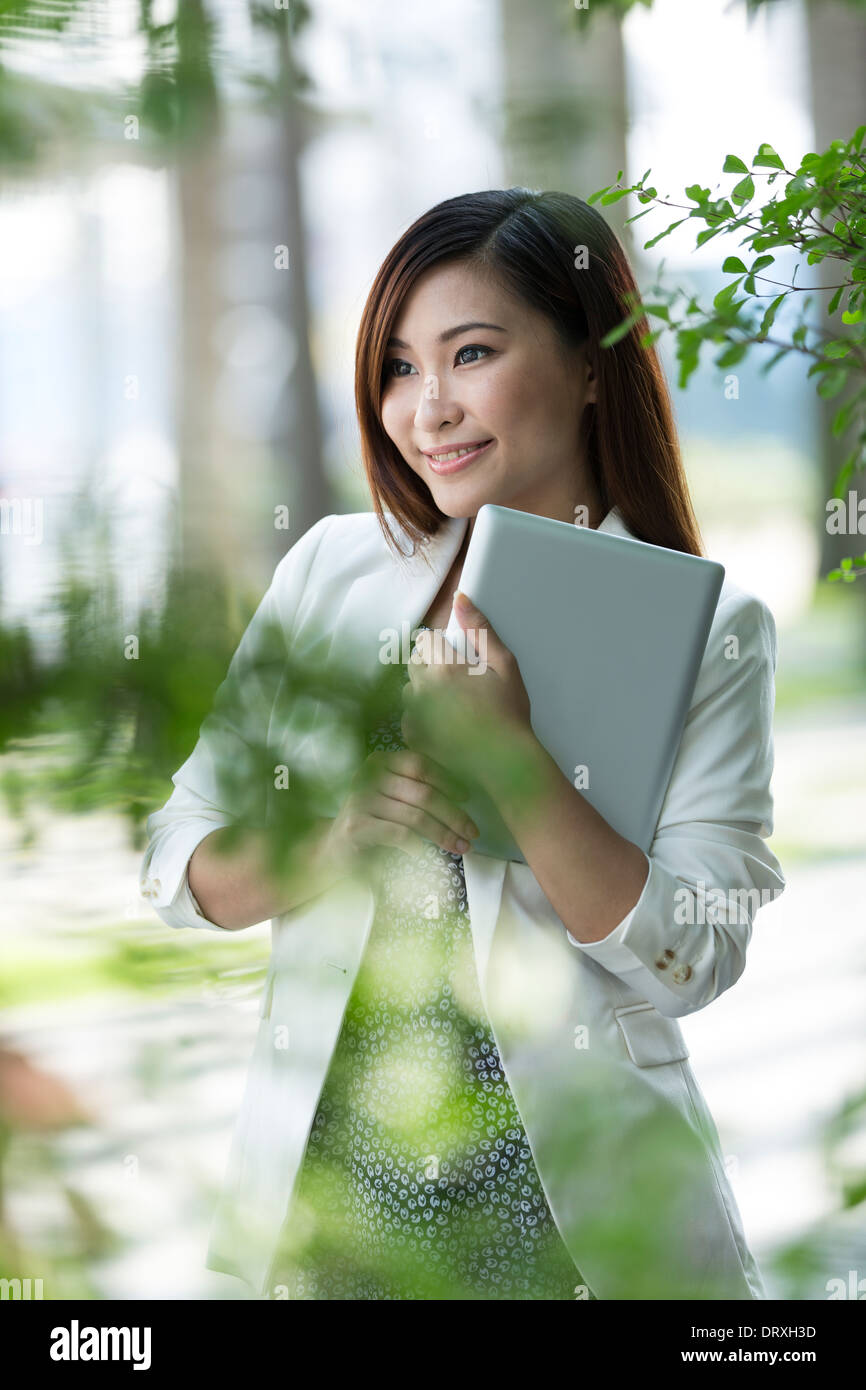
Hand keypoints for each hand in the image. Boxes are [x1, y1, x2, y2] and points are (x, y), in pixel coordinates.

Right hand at [325, 747, 480, 867]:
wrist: (334, 847)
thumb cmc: (374, 819)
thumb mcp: (395, 796)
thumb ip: (419, 788)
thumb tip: (466, 796)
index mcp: (380, 761)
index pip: (421, 765)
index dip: (448, 781)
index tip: (468, 798)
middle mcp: (368, 775)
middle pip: (423, 793)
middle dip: (454, 814)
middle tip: (472, 832)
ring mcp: (360, 799)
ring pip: (416, 816)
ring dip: (443, 834)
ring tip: (460, 847)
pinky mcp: (357, 826)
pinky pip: (400, 834)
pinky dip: (419, 846)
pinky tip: (426, 854)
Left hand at [400, 591, 533, 782]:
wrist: (504, 762)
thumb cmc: (508, 715)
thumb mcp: (504, 666)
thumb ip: (480, 630)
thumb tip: (460, 600)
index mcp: (444, 667)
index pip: (424, 639)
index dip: (440, 645)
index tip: (455, 657)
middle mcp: (422, 689)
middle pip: (414, 662)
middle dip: (430, 665)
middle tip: (456, 681)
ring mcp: (414, 714)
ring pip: (409, 689)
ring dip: (423, 690)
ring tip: (451, 705)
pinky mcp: (412, 736)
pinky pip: (408, 716)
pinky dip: (421, 716)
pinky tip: (444, 724)